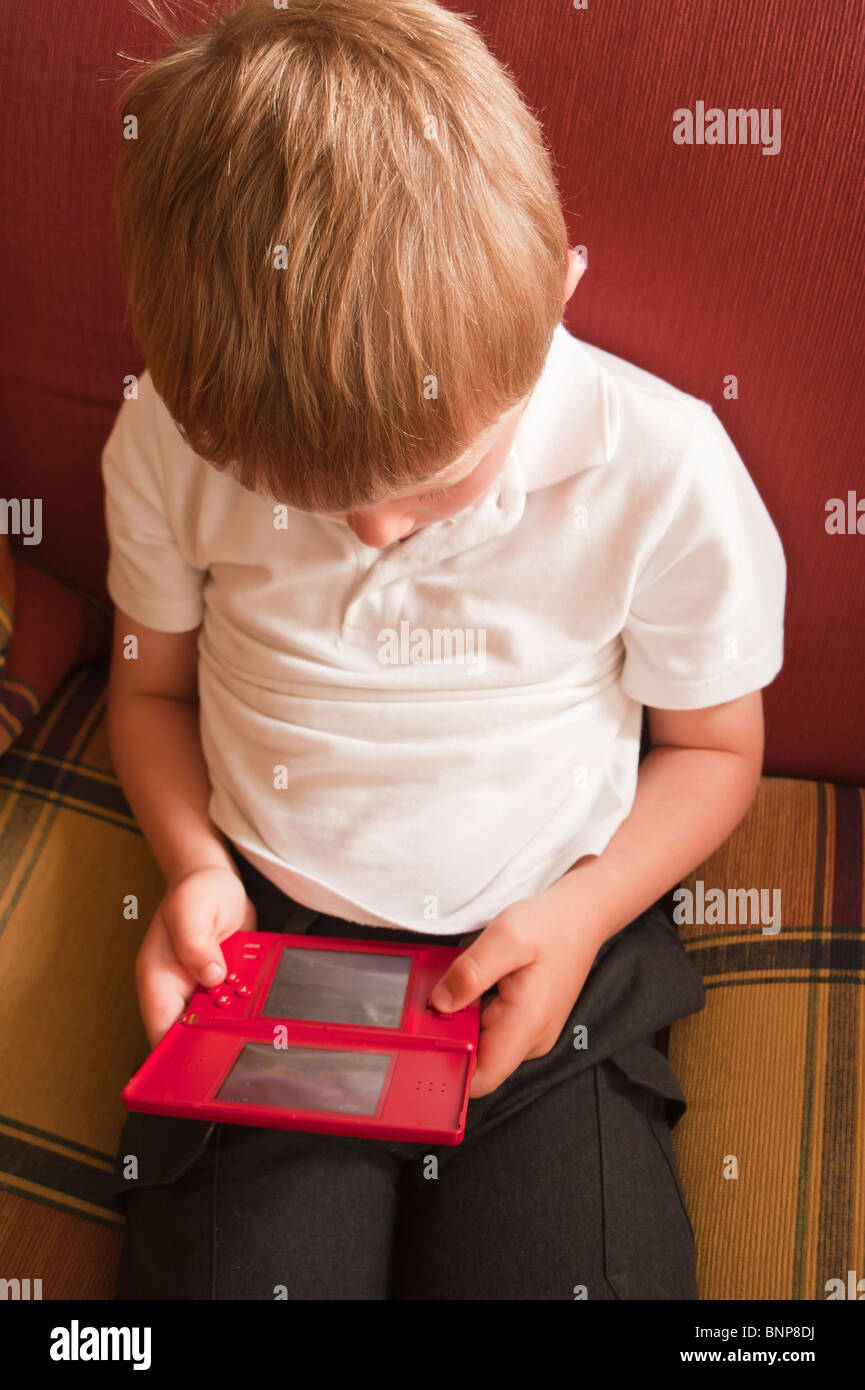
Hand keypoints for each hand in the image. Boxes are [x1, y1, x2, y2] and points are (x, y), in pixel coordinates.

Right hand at [135, 866, 256, 1048]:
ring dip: (237, 1028)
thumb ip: (195, 942)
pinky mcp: (224, 990)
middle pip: (191, 1039)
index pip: (161, 1034)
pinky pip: (236, 1011)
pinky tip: (266, 1008)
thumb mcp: (192, 909)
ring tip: (259, 1023)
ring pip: (217, 1029)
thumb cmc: (196, 891)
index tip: (204, 1064)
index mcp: (159, 981)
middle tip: (243, 1042)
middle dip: (216, 1043)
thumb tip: (210, 975)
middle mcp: (179, 993)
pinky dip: (250, 1011)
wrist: (217, 882)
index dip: (176, 1057)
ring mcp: (202, 994)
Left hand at [432, 889, 609, 1097]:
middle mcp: (530, 1039)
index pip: (481, 1079)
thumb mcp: (506, 936)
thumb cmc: (552, 925)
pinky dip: (472, 1007)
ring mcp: (528, 1033)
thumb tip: (439, 1003)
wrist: (582, 916)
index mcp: (526, 1025)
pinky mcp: (525, 1022)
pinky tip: (473, 980)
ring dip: (460, 1016)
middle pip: (474, 1058)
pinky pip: (489, 1026)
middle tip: (435, 994)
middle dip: (449, 1032)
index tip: (425, 1042)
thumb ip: (471, 972)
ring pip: (479, 1040)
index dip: (448, 1070)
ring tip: (458, 979)